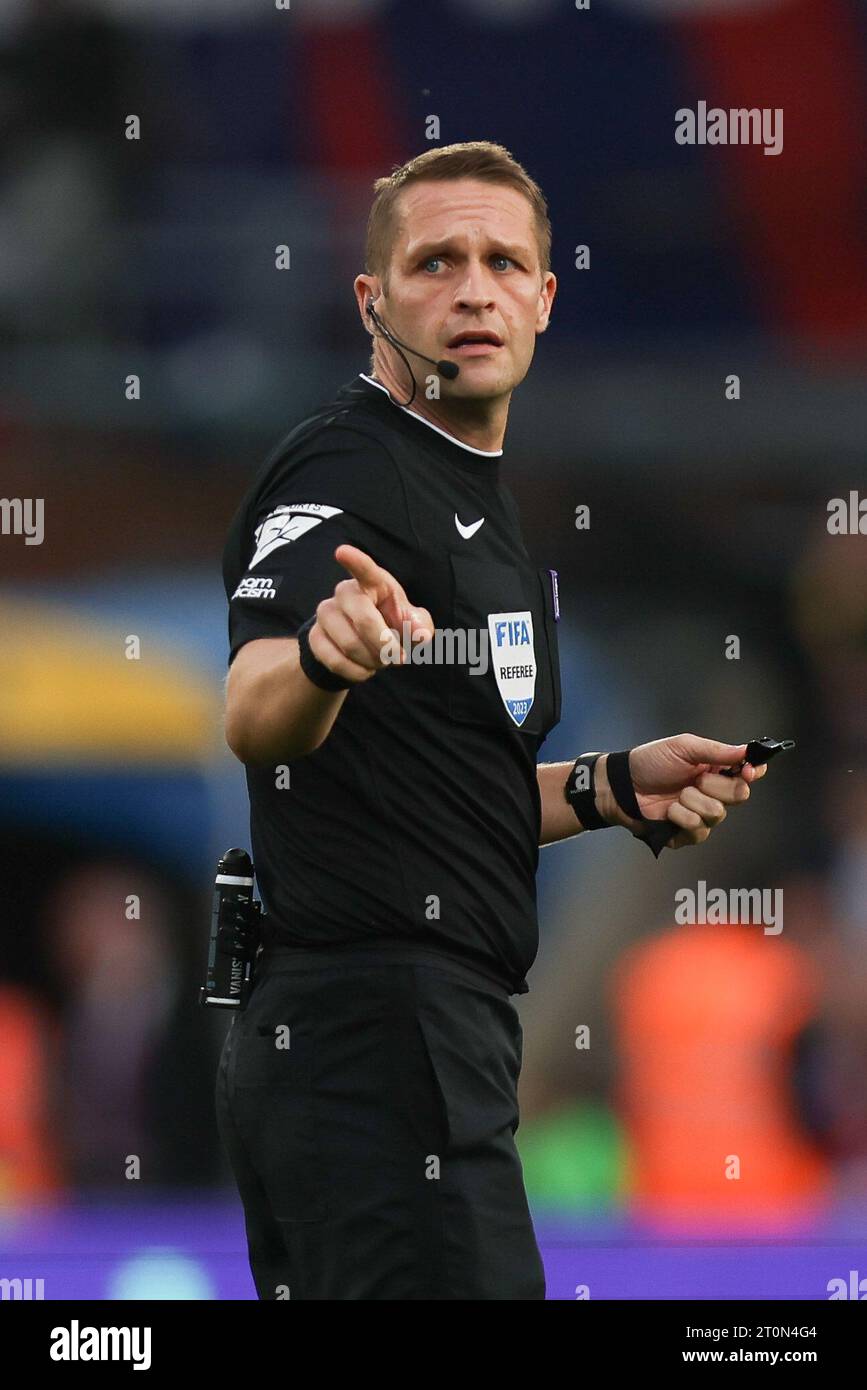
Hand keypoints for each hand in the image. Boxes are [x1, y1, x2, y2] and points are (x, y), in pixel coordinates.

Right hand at [306, 543, 434, 684]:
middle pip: (363, 618)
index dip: (354, 560)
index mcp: (374, 583)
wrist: (365, 648)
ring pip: (350, 644)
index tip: (342, 551)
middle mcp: (345, 593)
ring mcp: (326, 613)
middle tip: (397, 657)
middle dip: (385, 644)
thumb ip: (420, 626)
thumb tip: (420, 633)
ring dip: (372, 661)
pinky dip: (357, 672)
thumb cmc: (393, 627)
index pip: (365, 570)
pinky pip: (336, 661)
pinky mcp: (315, 637)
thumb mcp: (413, 625)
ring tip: (381, 661)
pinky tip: (365, 669)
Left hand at [599, 733, 767, 849]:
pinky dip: (680, 817)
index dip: (753, 772)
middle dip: (715, 786)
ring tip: (675, 795)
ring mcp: (702, 816)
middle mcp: (714, 794)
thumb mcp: (683, 747)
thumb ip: (715, 751)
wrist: (622, 784)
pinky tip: (668, 811)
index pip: (748, 774)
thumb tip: (747, 750)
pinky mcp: (687, 835)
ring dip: (693, 801)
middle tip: (695, 779)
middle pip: (739, 795)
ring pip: (717, 814)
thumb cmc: (651, 762)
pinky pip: (698, 830)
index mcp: (716, 771)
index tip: (748, 770)